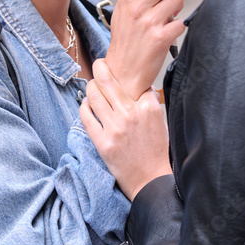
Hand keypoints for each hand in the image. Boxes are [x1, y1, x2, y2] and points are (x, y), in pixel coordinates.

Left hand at [80, 58, 172, 200]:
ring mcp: (114, 129)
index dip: (120, 72)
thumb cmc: (156, 151)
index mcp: (147, 108)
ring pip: (94, 97)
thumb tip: (143, 88)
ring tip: (91, 86)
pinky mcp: (102, 143)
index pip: (131, 82)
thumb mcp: (160, 121)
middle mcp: (130, 115)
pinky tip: (86, 105)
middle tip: (97, 65)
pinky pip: (86, 118)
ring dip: (90, 87)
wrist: (150, 180)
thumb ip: (150, 102)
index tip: (112, 67)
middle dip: (99, 68)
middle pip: (106, 82)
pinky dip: (84, 107)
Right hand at [105, 0, 184, 99]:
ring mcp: (149, 24)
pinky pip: (181, 21)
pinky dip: (179, 24)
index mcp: (125, 2)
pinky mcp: (161, 38)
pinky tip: (170, 30)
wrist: (123, 73)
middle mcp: (137, 10)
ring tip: (170, 12)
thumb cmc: (125, 42)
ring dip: (178, 3)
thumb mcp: (122, 15)